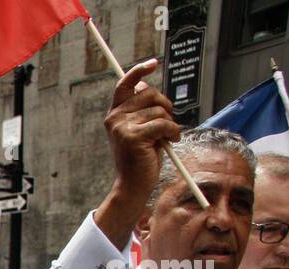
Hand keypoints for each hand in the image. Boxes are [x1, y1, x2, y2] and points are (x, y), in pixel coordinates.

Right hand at [97, 59, 180, 246]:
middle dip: (165, 106)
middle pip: (150, 94)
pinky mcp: (133, 137)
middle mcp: (115, 118)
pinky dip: (173, 132)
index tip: (153, 63)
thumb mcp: (141, 129)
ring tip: (165, 139)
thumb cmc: (141, 157)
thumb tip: (148, 86)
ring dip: (170, 124)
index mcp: (115, 114)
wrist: (133, 185)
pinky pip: (164, 124)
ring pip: (159, 111)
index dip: (139, 71)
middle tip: (167, 123)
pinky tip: (171, 141)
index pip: (125, 84)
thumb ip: (143, 110)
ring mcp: (122, 127)